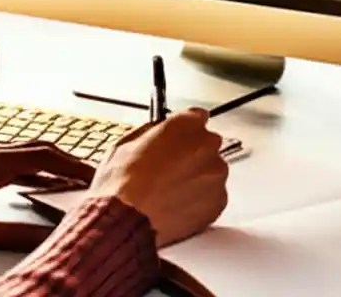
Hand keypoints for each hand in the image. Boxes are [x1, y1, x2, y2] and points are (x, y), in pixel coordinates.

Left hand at [0, 142, 94, 250]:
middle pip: (39, 149)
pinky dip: (32, 170)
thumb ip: (10, 235)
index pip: (44, 157)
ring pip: (25, 154)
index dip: (74, 166)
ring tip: (73, 180)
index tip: (95, 175)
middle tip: (92, 176)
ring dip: (51, 164)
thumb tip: (42, 239)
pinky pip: (11, 162)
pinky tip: (37, 184)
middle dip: (69, 161)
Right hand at [87, 107, 228, 247]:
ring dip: (197, 178)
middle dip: (191, 155)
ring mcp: (215, 174)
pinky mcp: (219, 201)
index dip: (185, 130)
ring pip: (211, 171)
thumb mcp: (125, 144)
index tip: (181, 139)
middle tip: (169, 171)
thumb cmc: (121, 184)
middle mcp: (206, 145)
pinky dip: (201, 201)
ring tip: (170, 192)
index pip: (197, 117)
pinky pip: (213, 196)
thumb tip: (158, 132)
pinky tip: (178, 206)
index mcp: (185, 125)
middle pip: (206, 145)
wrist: (125, 222)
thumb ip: (152, 132)